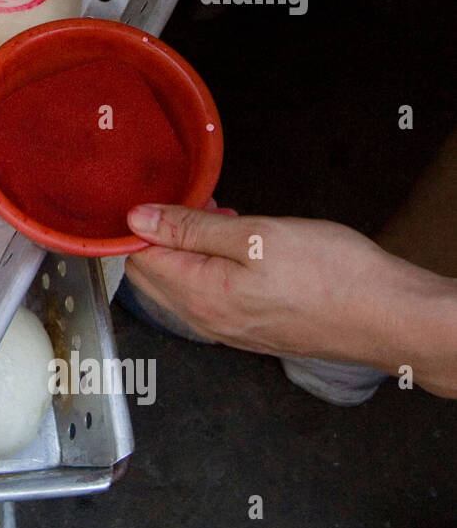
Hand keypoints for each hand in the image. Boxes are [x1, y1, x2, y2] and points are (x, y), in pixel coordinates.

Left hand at [124, 204, 407, 367]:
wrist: (390, 317)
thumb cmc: (333, 277)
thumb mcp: (255, 234)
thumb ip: (190, 227)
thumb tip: (138, 219)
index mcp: (198, 296)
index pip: (137, 259)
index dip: (140, 223)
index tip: (157, 197)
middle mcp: (205, 320)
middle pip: (153, 275)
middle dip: (160, 236)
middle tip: (189, 202)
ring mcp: (228, 330)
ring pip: (182, 284)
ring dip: (188, 249)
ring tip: (217, 216)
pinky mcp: (250, 330)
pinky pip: (209, 296)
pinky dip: (210, 267)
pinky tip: (235, 245)